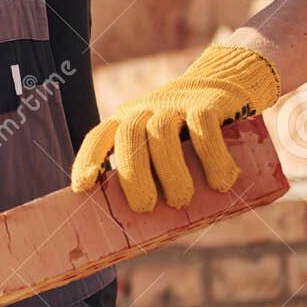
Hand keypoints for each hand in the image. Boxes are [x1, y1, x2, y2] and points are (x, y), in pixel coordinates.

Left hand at [70, 44, 279, 211]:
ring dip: (170, 172)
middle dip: (133, 175)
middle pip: (129, 137)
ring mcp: (175, 105)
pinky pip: (204, 129)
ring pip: (162, 133)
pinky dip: (212, 159)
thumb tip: (152, 223)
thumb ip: (155, 172)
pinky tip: (220, 183)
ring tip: (181, 201)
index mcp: (125, 121)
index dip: (87, 160)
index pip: (99, 136)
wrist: (224, 82)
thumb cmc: (187, 133)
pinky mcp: (207, 104)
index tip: (82, 187)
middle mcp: (145, 110)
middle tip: (145, 207)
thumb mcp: (164, 147)